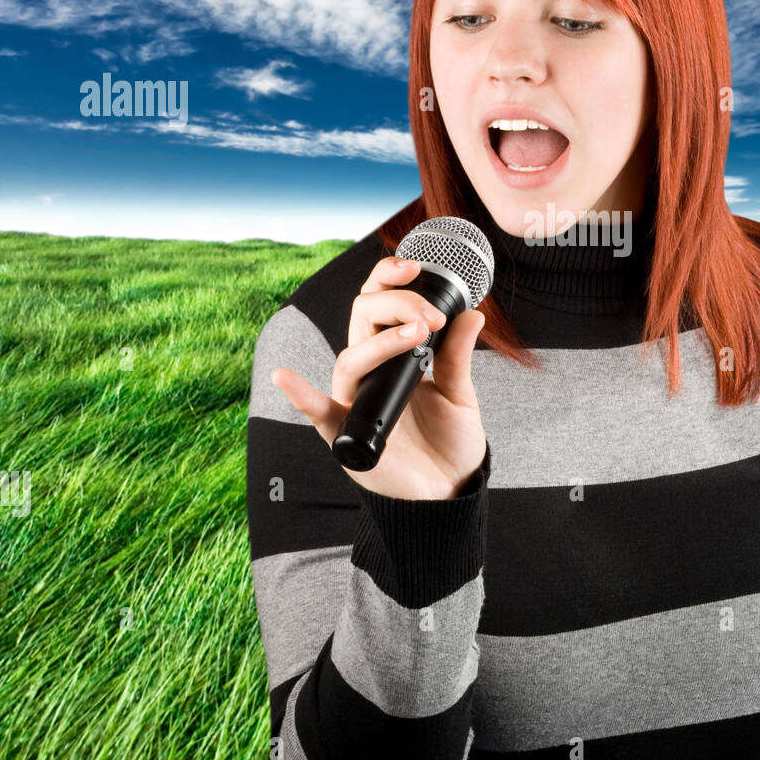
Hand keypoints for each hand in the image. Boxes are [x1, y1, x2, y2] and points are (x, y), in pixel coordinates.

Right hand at [271, 255, 488, 499]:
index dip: (389, 280)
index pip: (379, 306)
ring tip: (418, 334)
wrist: (449, 493)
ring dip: (381, 341)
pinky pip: (318, 413)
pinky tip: (288, 379)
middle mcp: (370, 373)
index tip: (415, 267)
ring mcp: (356, 401)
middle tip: (432, 318)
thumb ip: (458, 356)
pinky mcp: (347, 436)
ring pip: (351, 357)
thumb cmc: (449, 444)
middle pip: (361, 319)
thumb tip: (472, 313)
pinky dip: (301, 396)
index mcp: (392, 357)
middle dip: (396, 305)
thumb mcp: (461, 394)